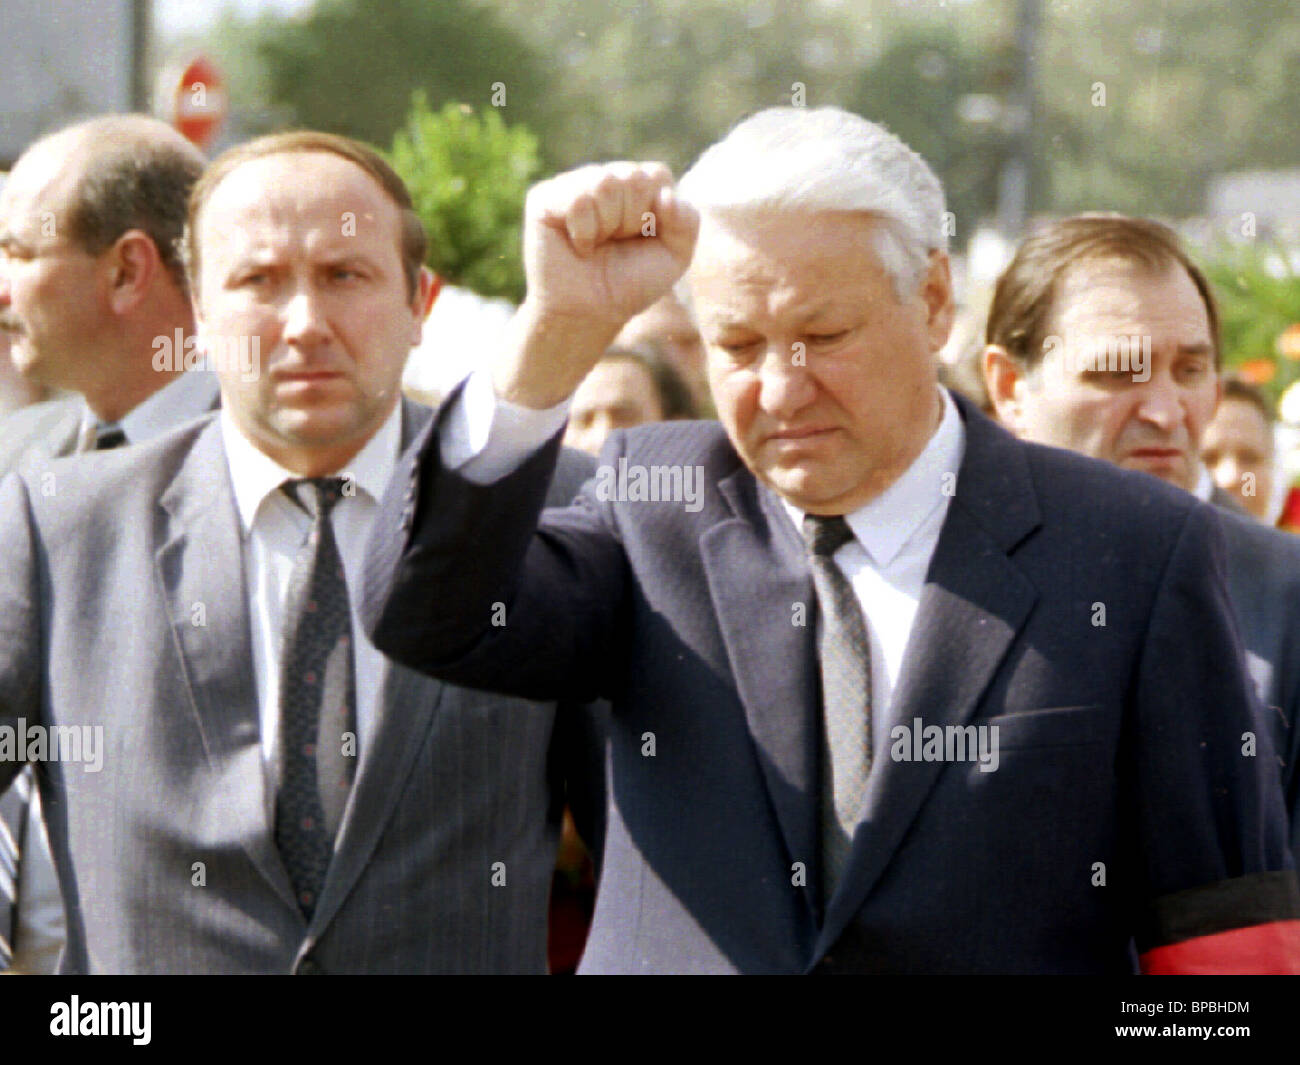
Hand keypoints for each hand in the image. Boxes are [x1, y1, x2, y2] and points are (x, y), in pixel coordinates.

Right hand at [494, 162, 698, 408]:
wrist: (590, 313)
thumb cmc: (630, 284)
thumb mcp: (674, 255)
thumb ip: (687, 220)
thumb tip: (665, 195)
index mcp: (637, 186)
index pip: (657, 175)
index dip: (656, 213)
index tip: (643, 238)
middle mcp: (605, 178)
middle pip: (634, 177)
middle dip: (631, 220)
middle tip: (615, 244)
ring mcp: (574, 185)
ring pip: (606, 182)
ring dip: (608, 225)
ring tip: (597, 244)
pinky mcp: (545, 198)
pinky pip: (578, 199)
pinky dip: (584, 231)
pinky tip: (579, 246)